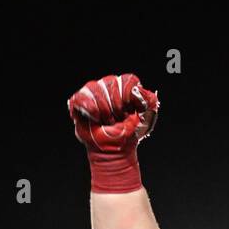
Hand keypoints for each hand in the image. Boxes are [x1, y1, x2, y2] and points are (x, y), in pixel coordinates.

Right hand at [68, 74, 159, 192]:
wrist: (116, 149)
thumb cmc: (130, 133)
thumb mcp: (147, 117)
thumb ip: (150, 100)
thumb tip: (140, 91)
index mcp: (125, 86)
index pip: (128, 80)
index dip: (129, 97)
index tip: (130, 112)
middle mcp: (108, 85)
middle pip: (111, 84)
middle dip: (117, 107)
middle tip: (117, 119)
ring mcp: (93, 92)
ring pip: (95, 89)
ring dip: (104, 111)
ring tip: (106, 121)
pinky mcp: (79, 101)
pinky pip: (81, 97)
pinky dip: (89, 109)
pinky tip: (95, 118)